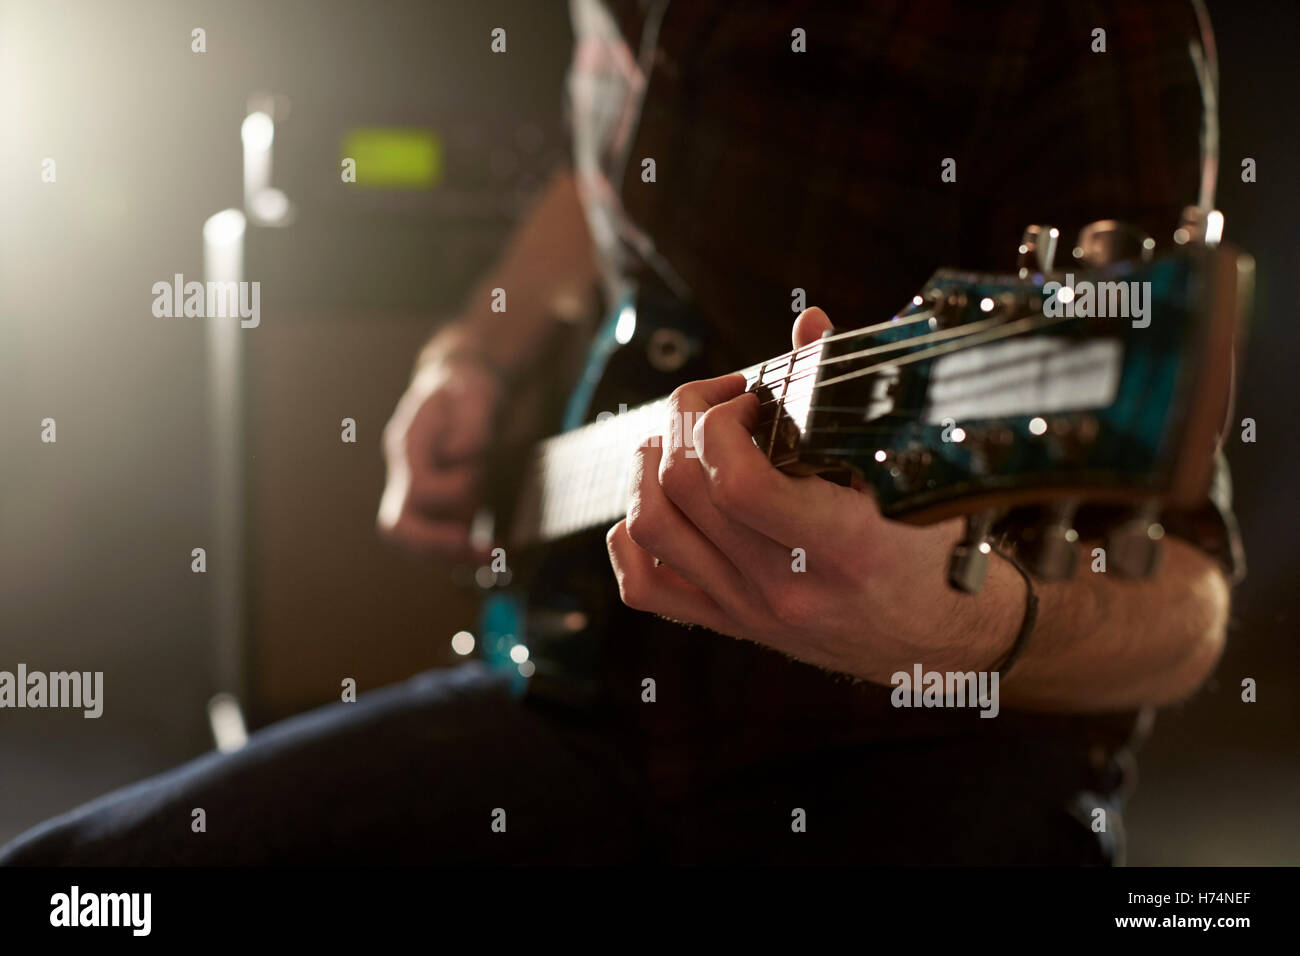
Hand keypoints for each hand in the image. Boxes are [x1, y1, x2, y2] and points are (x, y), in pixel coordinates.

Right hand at [377, 333, 502, 560]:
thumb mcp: (476, 393)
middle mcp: (404, 474)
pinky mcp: (431, 507)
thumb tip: (462, 455)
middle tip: (479, 551)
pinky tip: (495, 553)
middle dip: (436, 546)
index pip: (418, 487)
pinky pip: (436, 542)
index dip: (448, 496)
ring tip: (494, 553)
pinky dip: (462, 554)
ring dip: (454, 555)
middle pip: (397, 527)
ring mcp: (414, 494)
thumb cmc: (468, 390)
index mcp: (409, 444)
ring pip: (417, 542)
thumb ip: (472, 423)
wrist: (460, 389)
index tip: (477, 483)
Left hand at [605, 308, 1022, 684]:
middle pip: (684, 488)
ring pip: (650, 527)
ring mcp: (749, 610)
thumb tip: (808, 322)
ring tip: (684, 439)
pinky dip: (630, 535)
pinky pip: (643, 587)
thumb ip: (852, 400)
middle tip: (720, 403)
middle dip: (687, 419)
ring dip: (650, 465)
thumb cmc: (933, 548)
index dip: (724, 421)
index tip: (753, 398)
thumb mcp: (912, 477)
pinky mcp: (729, 625)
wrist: (939, 641)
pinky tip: (661, 499)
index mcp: (842, 546)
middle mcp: (785, 586)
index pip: (738, 482)